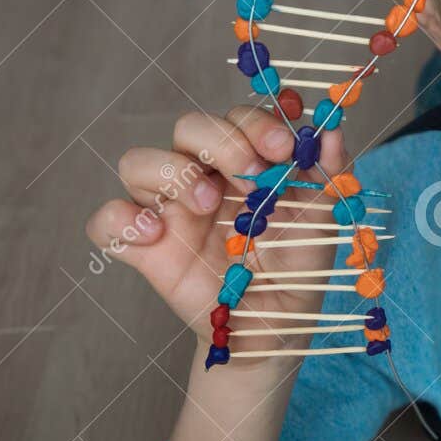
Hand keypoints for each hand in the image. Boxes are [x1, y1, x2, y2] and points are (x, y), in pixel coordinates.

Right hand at [86, 104, 359, 368]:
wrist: (276, 324)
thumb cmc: (297, 264)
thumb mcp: (323, 219)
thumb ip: (330, 172)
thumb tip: (335, 129)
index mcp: (245, 159)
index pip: (237, 116)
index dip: (256, 121)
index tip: (284, 145)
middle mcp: (203, 175)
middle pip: (188, 127)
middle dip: (221, 139)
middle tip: (251, 171)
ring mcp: (170, 209)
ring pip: (137, 161)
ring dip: (172, 172)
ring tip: (208, 205)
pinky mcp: (145, 248)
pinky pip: (105, 220)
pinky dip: (122, 219)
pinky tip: (156, 234)